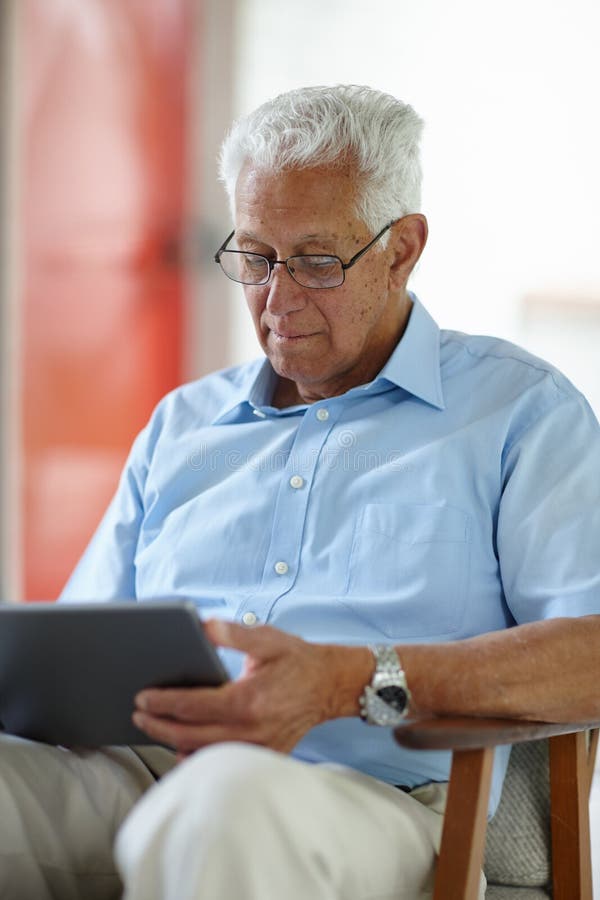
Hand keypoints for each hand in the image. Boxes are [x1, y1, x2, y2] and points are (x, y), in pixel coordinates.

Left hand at [133, 620, 364, 758]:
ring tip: (154, 727)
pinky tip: (184, 744)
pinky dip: (199, 755)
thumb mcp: (266, 638)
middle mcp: (251, 728)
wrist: (331, 685)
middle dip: (158, 726)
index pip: (193, 706)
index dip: (163, 702)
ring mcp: (258, 747)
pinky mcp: (265, 755)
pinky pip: (223, 760)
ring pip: (204, 754)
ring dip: (175, 742)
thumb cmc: (297, 659)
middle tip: (137, 714)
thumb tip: (202, 625)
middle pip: (190, 736)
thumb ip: (232, 632)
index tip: (141, 697)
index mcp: (247, 699)